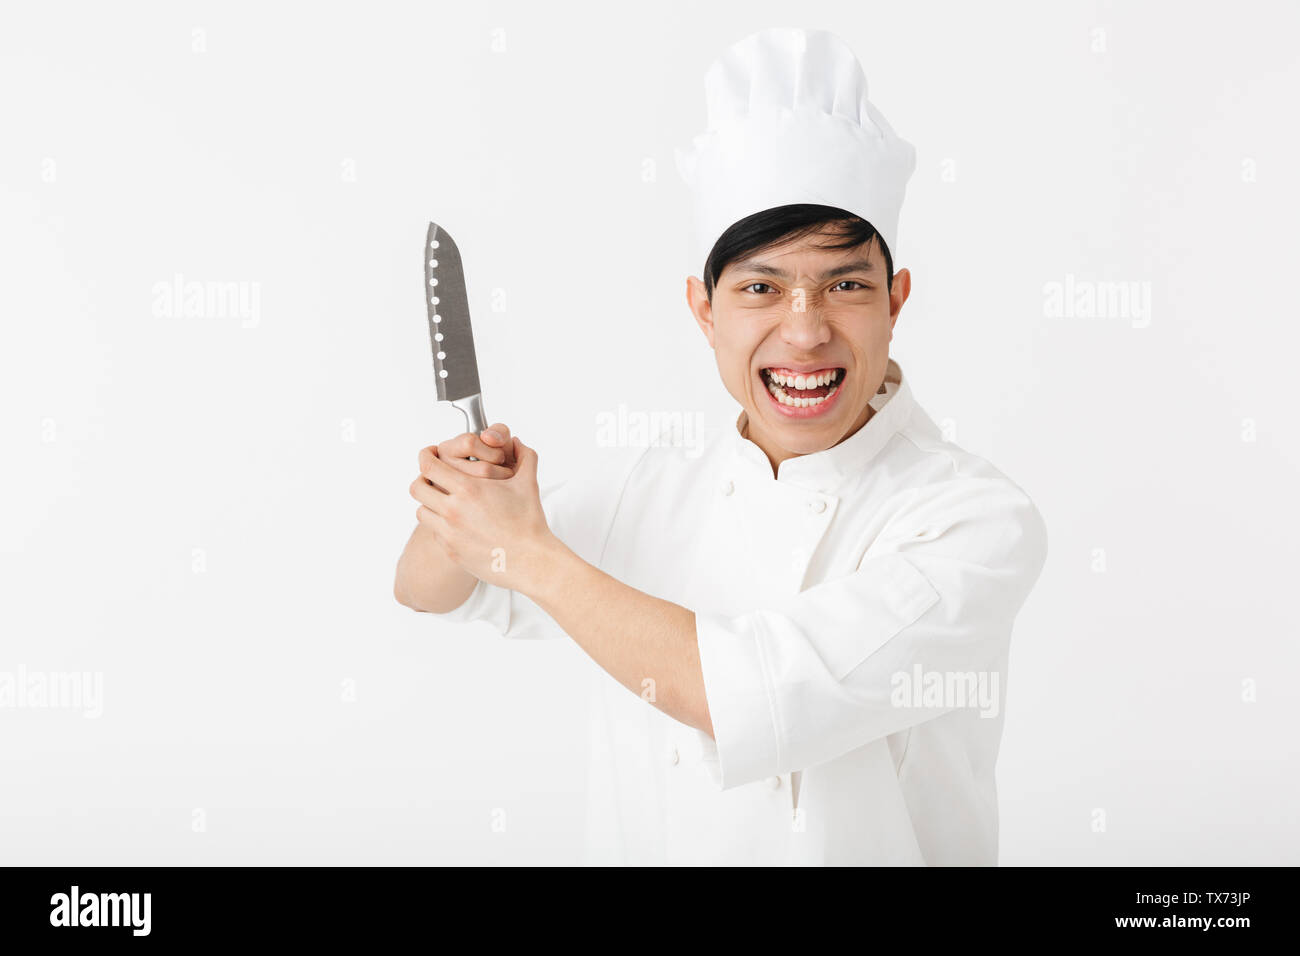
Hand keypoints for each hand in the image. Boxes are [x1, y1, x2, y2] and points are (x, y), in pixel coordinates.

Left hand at [409, 435, 556, 592]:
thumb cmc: (529, 523)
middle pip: (417, 488)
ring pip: (421, 511)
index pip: (429, 465)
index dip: (426, 455)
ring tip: (446, 501)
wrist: (530, 561)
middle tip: (433, 477)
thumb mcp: (528, 483)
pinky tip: (458, 522)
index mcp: (469, 489)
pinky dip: (441, 524)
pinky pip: (434, 532)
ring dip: (430, 503)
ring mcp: (449, 533)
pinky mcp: (451, 550)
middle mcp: (454, 511)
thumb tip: (517, 442)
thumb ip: (524, 456)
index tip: (430, 454)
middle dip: (423, 479)